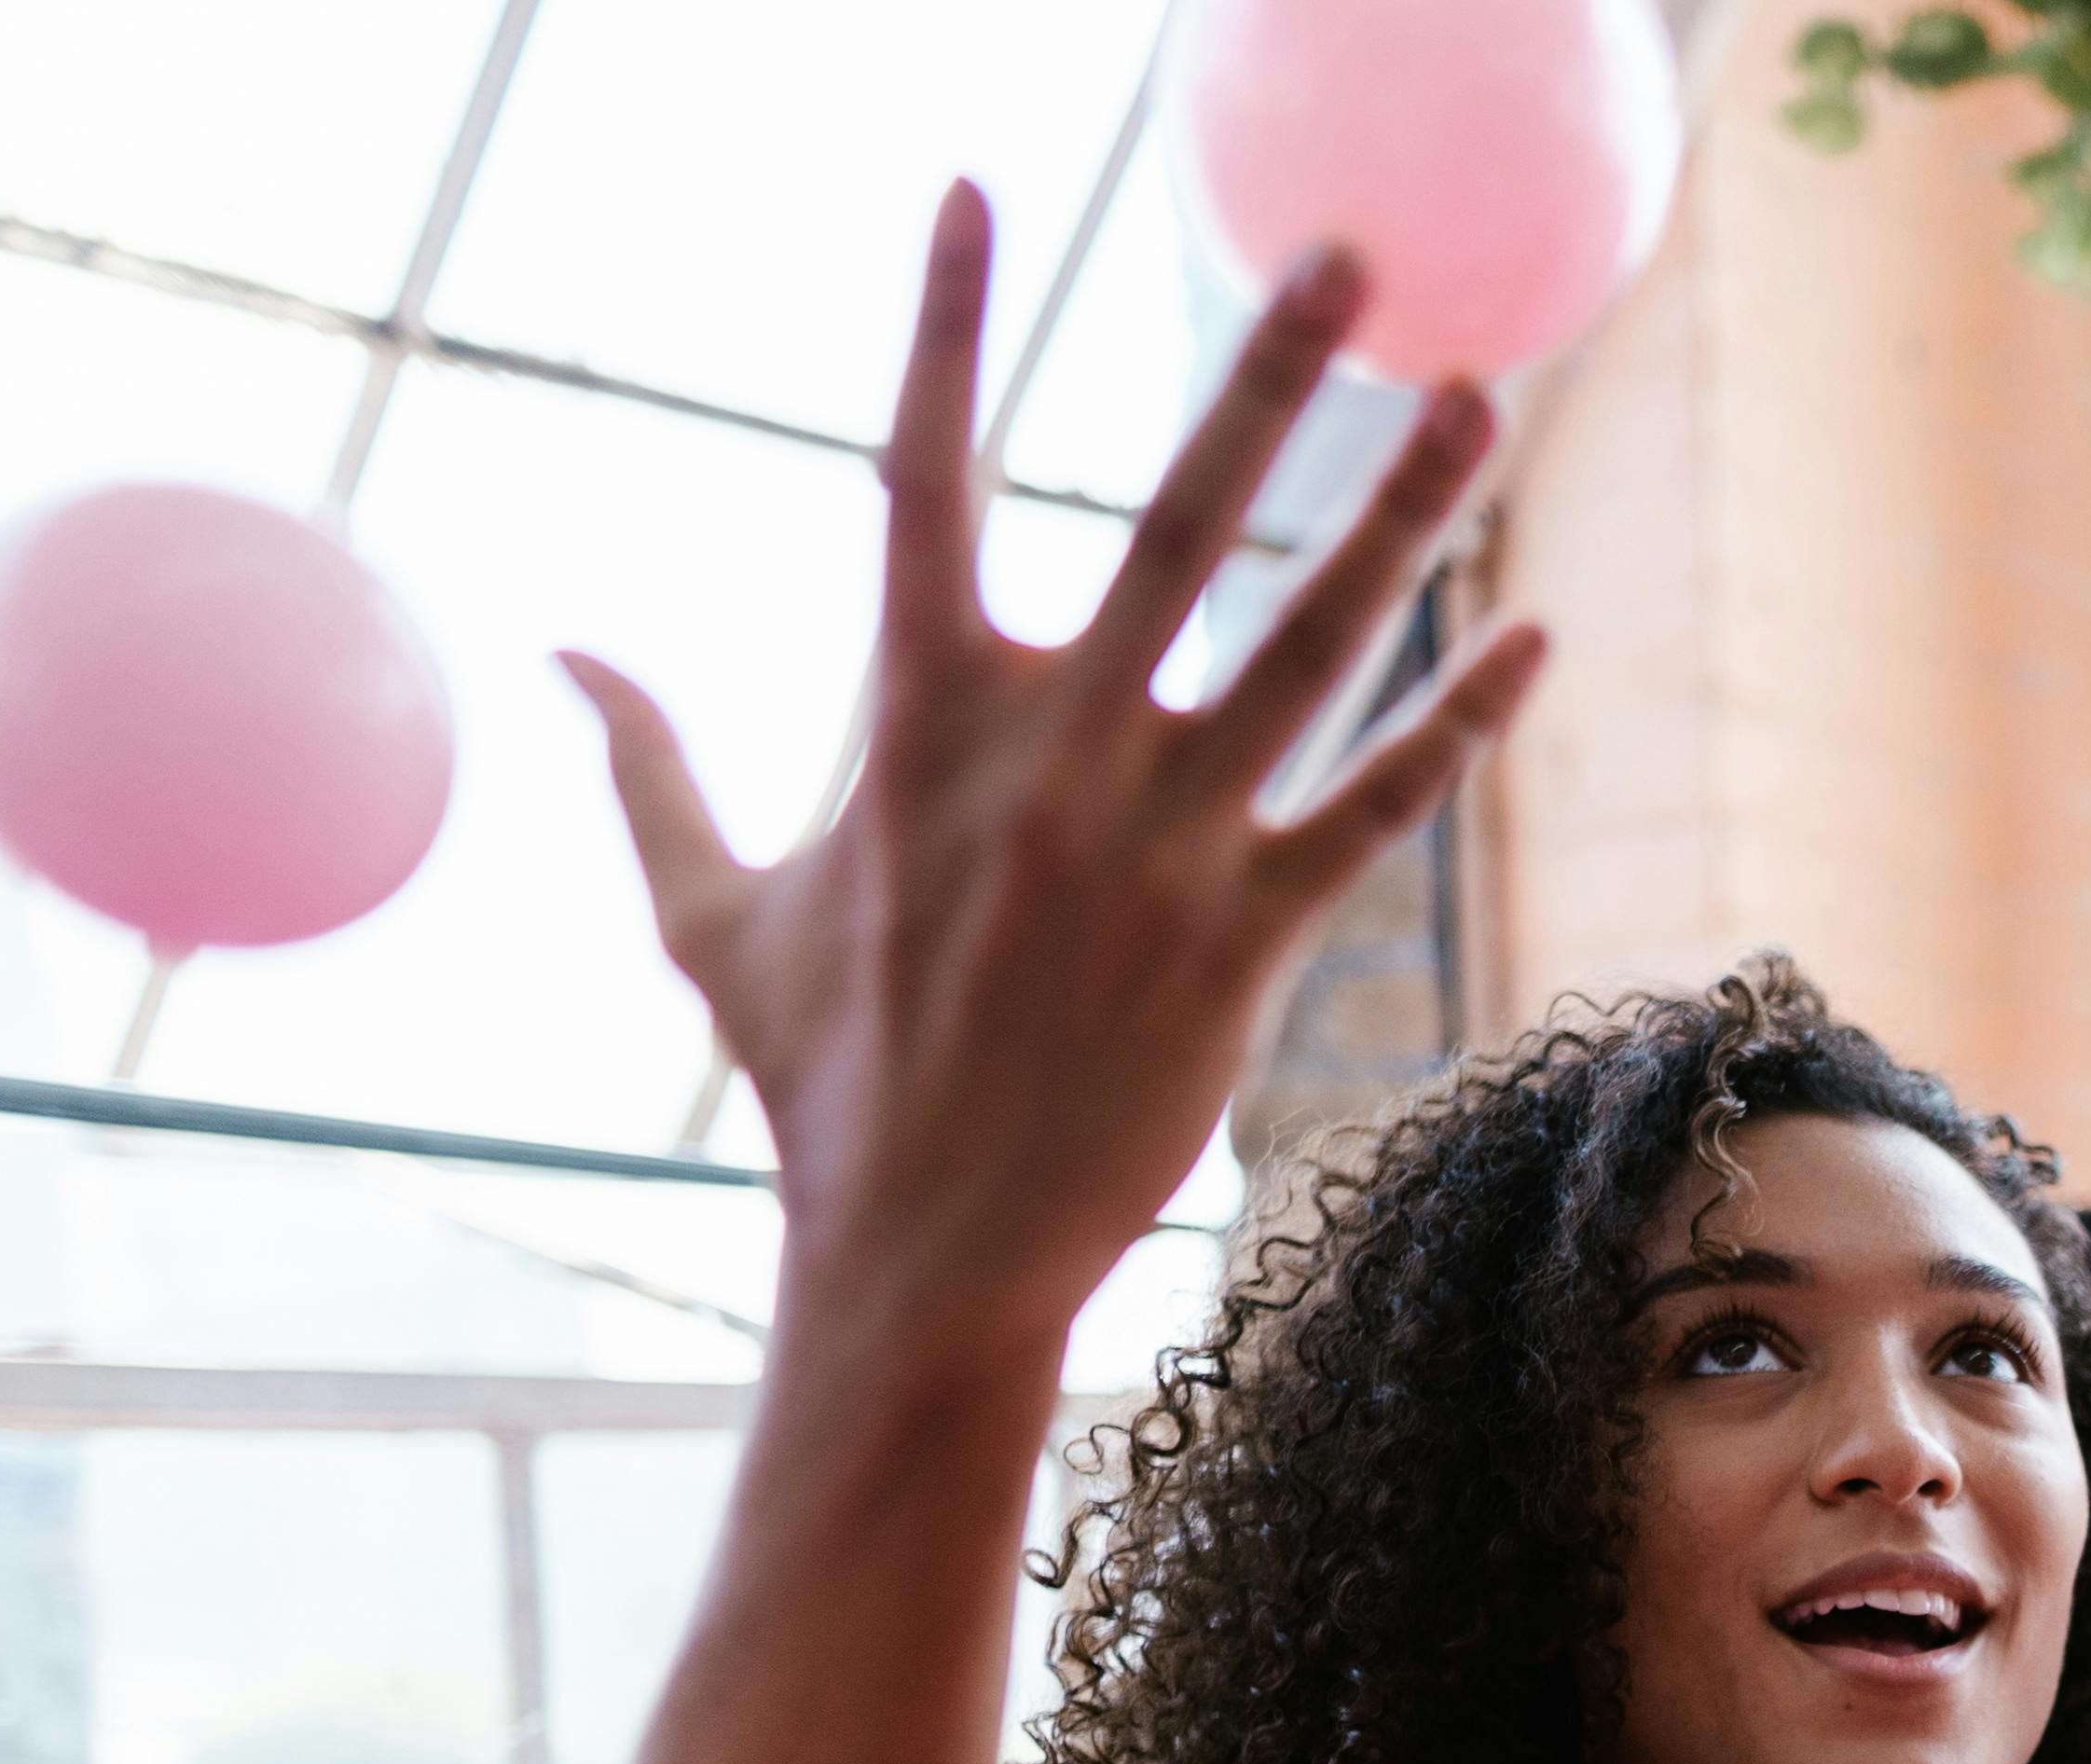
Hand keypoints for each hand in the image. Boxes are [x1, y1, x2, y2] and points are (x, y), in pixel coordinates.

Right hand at [570, 191, 1546, 1356]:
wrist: (927, 1246)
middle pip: (1178, 519)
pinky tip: (1529, 636)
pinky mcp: (1249, 940)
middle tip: (1348, 252)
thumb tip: (561, 648)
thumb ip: (652, 763)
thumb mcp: (708, 910)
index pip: (923, 468)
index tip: (966, 190)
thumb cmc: (819, 1075)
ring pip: (1309, 641)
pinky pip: (1375, 804)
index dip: (939, 324)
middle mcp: (1050, 754)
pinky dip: (1457, 720)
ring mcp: (1161, 843)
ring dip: (1404, 514)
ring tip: (1483, 398)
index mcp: (913, 718)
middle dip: (1272, 377)